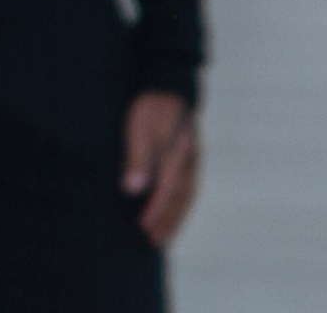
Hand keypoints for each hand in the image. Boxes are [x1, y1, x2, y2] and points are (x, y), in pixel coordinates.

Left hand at [121, 89, 198, 245]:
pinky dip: (181, 203)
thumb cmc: (151, 105)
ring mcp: (192, 159)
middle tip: (155, 242)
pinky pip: (188, 186)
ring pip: (188, 195)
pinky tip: (172, 210)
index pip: (167, 192)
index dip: (156, 212)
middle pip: (181, 199)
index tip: (144, 229)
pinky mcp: (189, 156)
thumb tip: (133, 190)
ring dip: (176, 216)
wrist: (170, 84)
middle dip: (168, 221)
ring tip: (164, 235)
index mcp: (178, 156)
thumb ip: (138, 158)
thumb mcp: (139, 128)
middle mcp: (189, 161)